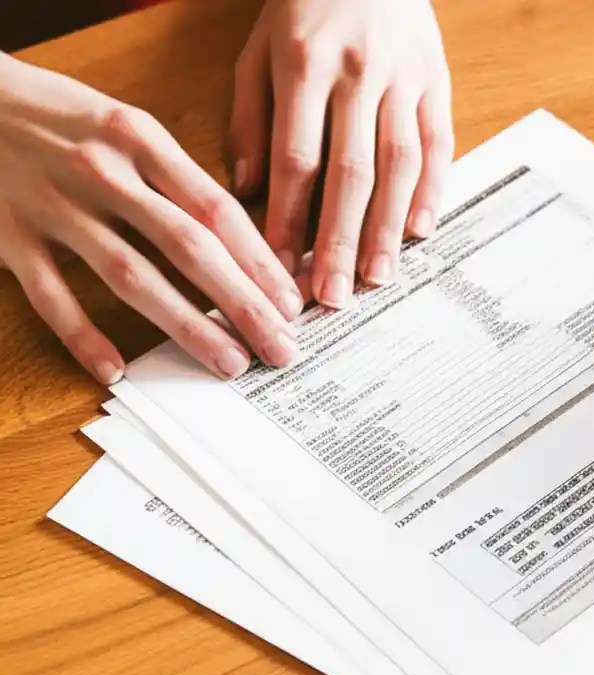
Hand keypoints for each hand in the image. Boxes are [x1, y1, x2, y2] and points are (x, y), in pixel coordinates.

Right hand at [0, 55, 301, 384]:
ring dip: (186, 325)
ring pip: (131, 275)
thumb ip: (178, 178)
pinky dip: (83, 336)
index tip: (293, 302)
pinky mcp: (8, 234)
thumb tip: (244, 240)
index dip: (260, 260)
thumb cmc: (59, 114)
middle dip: (242, 303)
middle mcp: (103, 172)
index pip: (216, 209)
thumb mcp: (126, 125)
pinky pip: (51, 295)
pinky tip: (116, 368)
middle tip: (281, 346)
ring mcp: (54, 205)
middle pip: (188, 246)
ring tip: (229, 362)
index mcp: (141, 138)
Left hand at [229, 0, 454, 307]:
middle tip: (334, 294)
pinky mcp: (436, 81)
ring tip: (380, 278)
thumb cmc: (303, 6)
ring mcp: (403, 79)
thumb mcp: (257, 48)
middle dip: (341, 241)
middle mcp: (358, 76)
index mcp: (304, 65)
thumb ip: (249, 116)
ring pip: (398, 165)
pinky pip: (438, 143)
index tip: (281, 267)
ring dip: (388, 228)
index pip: (297, 159)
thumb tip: (248, 188)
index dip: (290, 220)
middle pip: (350, 173)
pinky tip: (421, 230)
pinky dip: (433, 190)